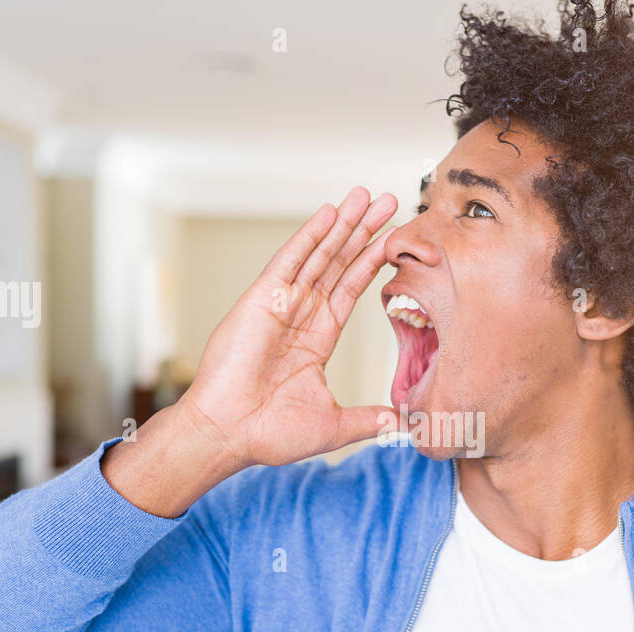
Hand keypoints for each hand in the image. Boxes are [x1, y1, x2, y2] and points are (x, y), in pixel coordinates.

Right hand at [179, 186, 397, 467]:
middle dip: (364, 232)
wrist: (229, 434)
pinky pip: (290, 260)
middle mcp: (301, 314)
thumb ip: (370, 419)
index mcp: (317, 337)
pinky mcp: (263, 299)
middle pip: (339, 263)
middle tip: (389, 201)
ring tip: (367, 195)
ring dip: (343, 224)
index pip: (351, 289)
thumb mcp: (334, 426)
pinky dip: (310, 235)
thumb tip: (404, 424)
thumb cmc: (270, 433)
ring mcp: (281, 303)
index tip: (395, 239)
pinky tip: (330, 212)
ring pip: (319, 254)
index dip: (372, 262)